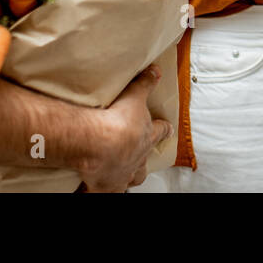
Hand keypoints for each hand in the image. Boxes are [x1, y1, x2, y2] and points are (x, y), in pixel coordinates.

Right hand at [77, 65, 171, 192]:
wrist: (100, 145)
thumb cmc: (119, 121)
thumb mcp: (135, 96)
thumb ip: (145, 83)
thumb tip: (156, 71)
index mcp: (148, 136)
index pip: (161, 131)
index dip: (165, 129)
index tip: (169, 129)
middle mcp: (139, 158)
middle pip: (146, 160)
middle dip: (143, 157)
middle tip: (137, 153)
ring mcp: (124, 174)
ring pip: (131, 178)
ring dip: (127, 175)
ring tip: (120, 172)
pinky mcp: (107, 186)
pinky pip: (106, 192)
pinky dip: (102, 190)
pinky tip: (93, 188)